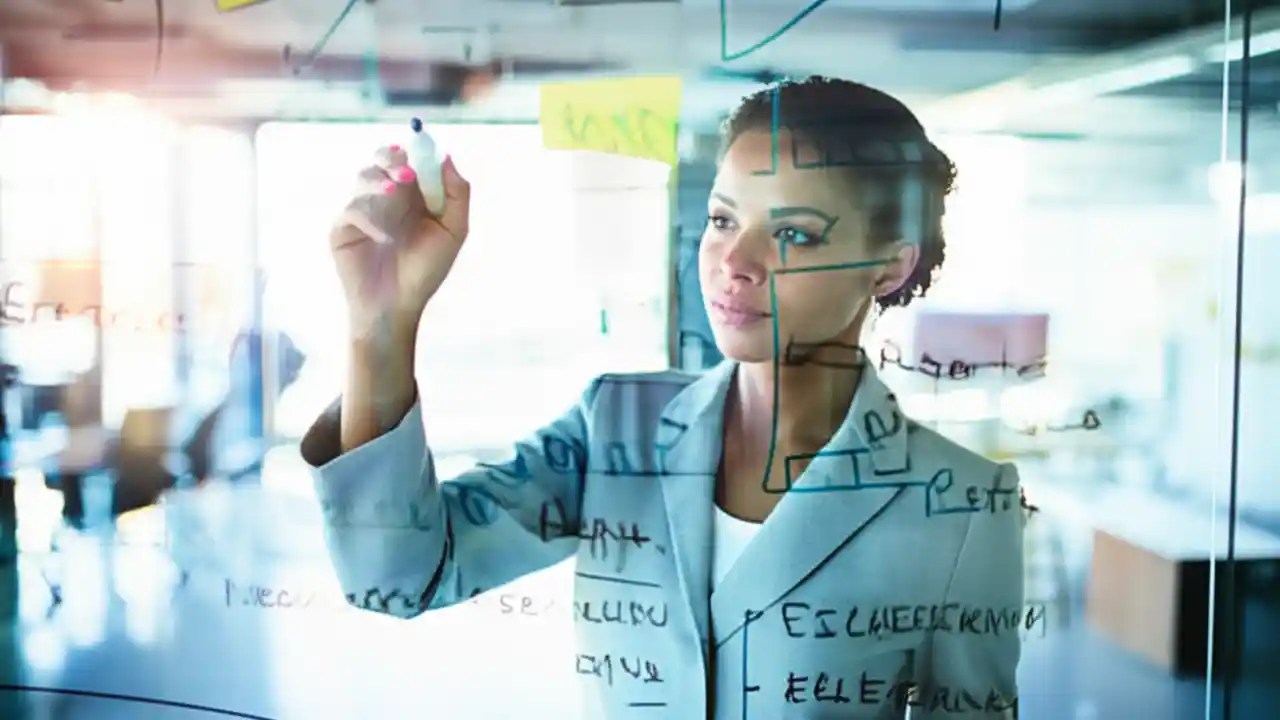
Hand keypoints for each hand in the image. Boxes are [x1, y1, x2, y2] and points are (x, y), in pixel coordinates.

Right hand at [330, 145, 470, 339]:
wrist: (397, 305)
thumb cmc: (425, 272)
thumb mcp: (453, 232)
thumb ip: (457, 195)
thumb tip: (447, 157)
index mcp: (413, 196)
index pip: (409, 159)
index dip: (413, 150)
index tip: (419, 146)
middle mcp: (386, 197)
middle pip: (381, 160)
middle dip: (390, 157)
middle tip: (405, 170)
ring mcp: (363, 210)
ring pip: (364, 177)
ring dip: (381, 182)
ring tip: (395, 193)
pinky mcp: (343, 228)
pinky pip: (351, 208)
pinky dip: (367, 216)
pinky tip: (382, 235)